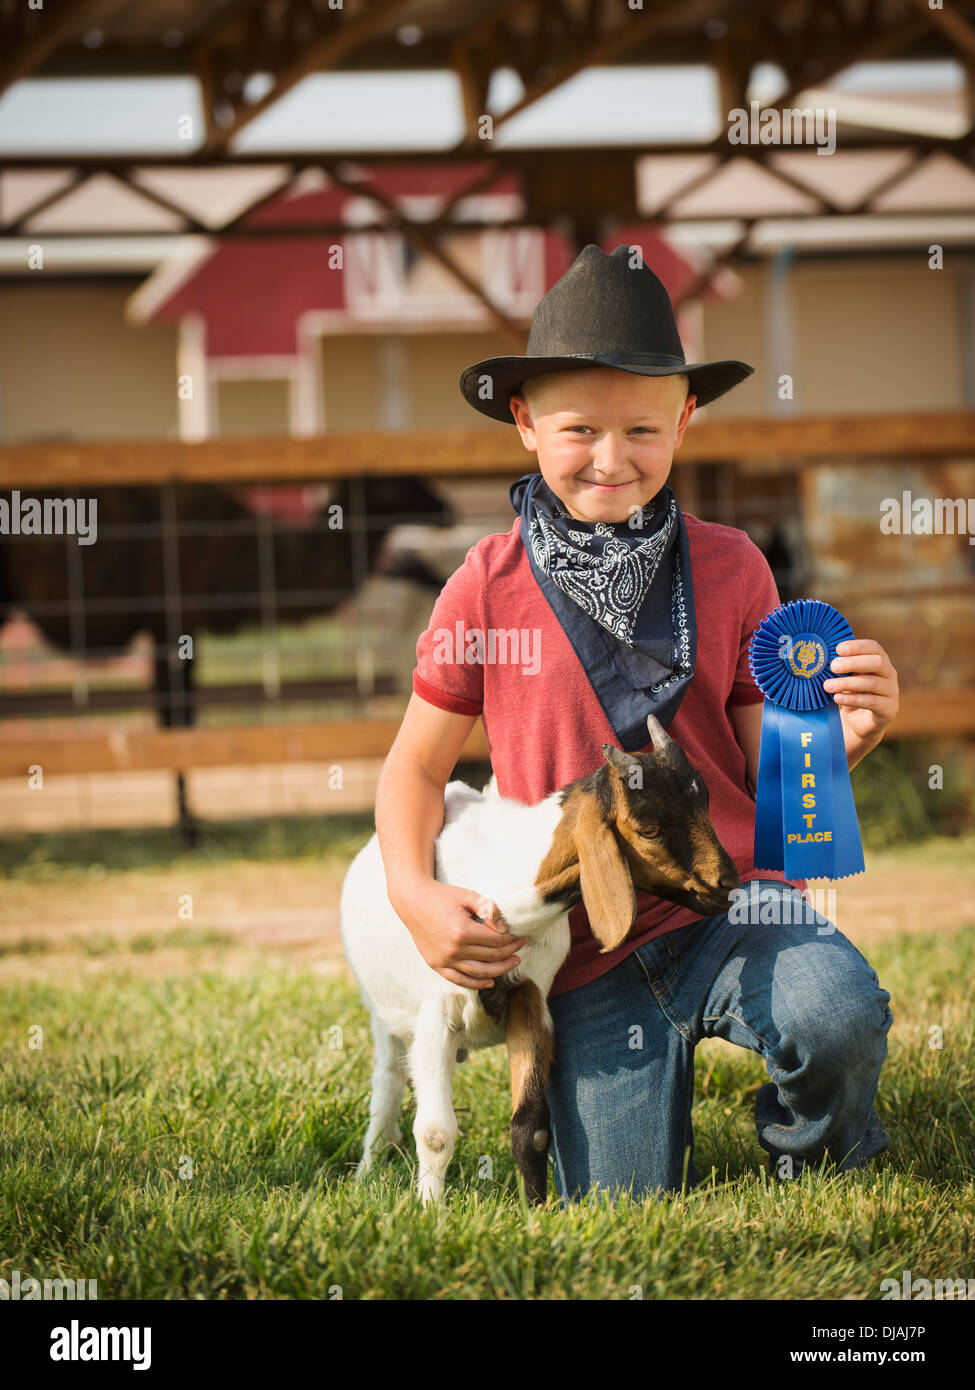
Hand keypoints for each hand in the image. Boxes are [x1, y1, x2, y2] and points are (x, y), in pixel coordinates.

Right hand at [392, 880, 528, 990]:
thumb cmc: (442, 896)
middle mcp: (453, 949)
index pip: (496, 941)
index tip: (521, 936)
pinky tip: (490, 981)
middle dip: (510, 952)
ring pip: (479, 973)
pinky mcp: (436, 965)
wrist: (412, 901)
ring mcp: (444, 960)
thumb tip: (505, 928)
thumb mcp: (468, 896)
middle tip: (521, 947)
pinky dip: (476, 983)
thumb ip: (489, 909)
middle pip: (491, 957)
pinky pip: (460, 980)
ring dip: (500, 969)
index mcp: (462, 931)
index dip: (512, 940)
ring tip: (513, 963)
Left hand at [822, 638, 898, 755]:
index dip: (857, 646)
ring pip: (873, 683)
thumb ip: (841, 666)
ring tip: (828, 686)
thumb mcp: (845, 677)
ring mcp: (892, 692)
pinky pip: (872, 702)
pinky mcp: (889, 709)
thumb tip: (822, 655)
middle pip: (877, 662)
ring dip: (848, 683)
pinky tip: (838, 698)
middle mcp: (890, 674)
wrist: (857, 723)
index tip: (838, 649)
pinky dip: (853, 699)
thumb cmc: (850, 693)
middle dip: (853, 663)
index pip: (873, 647)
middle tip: (833, 666)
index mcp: (880, 660)